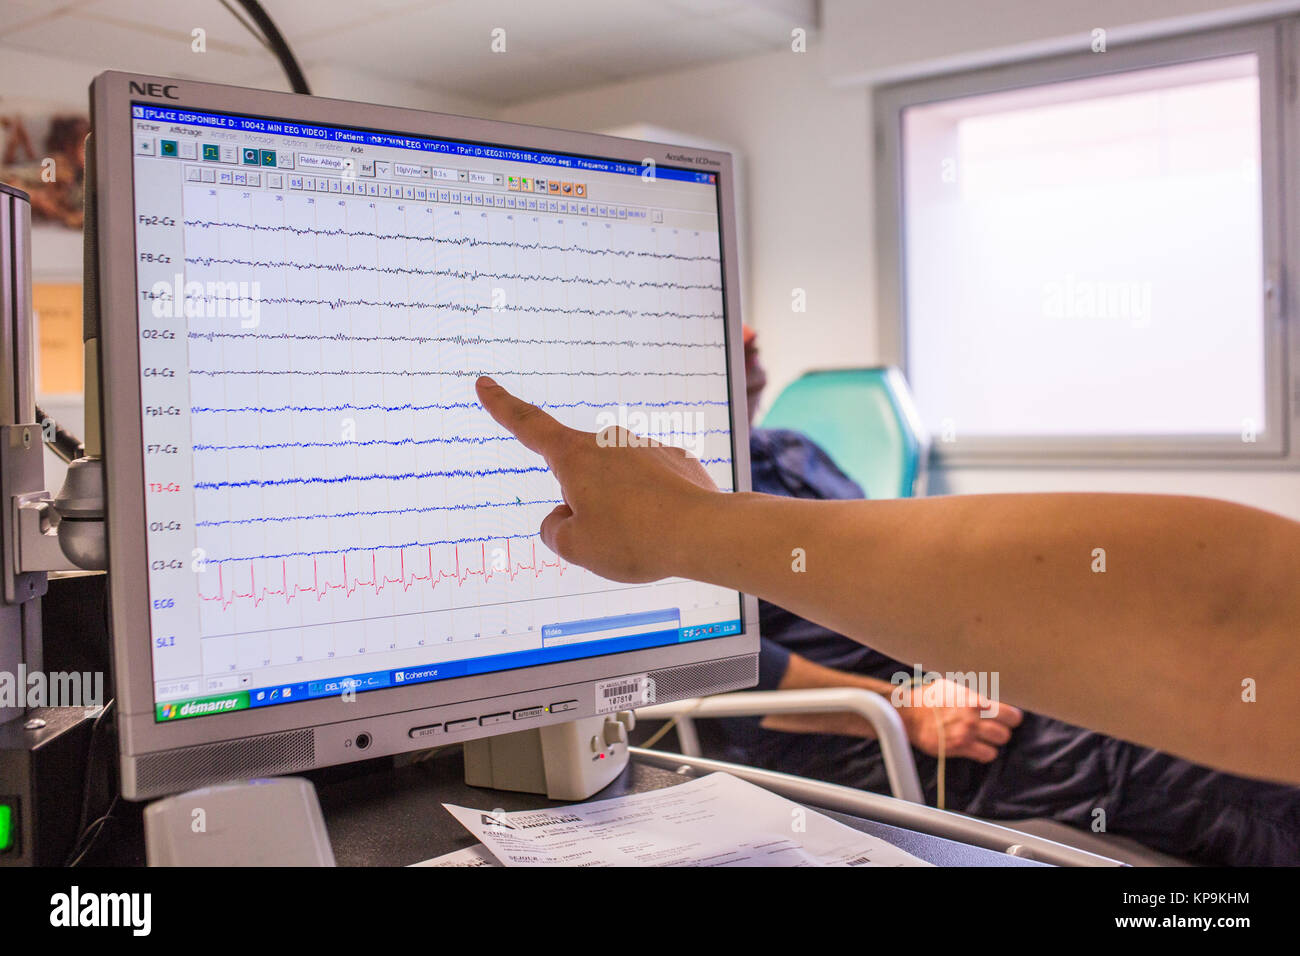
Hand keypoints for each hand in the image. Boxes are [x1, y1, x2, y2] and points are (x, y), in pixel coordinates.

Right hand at [475, 376, 720, 582]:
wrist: (704, 533)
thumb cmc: (636, 539)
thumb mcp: (576, 547)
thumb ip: (554, 531)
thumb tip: (563, 517)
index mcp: (575, 457)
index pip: (528, 427)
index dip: (501, 407)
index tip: (485, 384)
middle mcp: (609, 442)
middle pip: (578, 476)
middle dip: (583, 505)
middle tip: (608, 536)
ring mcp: (645, 448)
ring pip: (615, 484)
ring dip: (620, 508)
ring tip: (642, 535)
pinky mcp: (675, 461)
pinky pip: (650, 487)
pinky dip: (651, 507)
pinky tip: (667, 526)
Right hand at [897, 678, 1023, 762]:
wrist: (909, 714)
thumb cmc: (929, 698)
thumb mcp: (953, 686)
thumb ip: (973, 693)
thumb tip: (989, 696)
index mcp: (975, 700)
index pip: (1011, 714)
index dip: (1011, 717)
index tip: (1008, 718)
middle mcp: (974, 717)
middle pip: (1007, 731)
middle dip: (1002, 730)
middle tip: (994, 728)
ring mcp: (967, 733)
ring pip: (998, 743)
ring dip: (994, 741)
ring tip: (985, 738)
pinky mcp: (960, 747)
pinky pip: (986, 755)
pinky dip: (985, 753)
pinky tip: (977, 747)